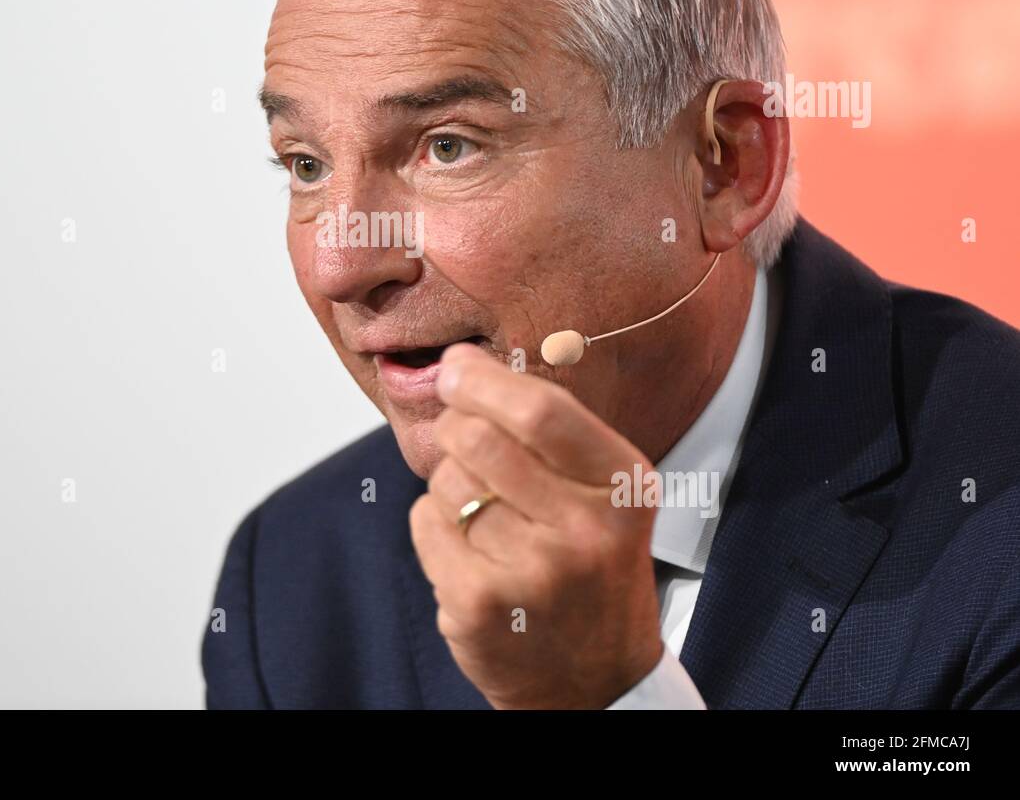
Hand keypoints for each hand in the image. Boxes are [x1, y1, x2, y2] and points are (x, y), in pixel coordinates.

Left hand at [408, 340, 663, 708]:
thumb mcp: (603, 495)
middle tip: (461, 441)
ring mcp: (532, 574)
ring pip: (446, 480)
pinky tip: (469, 554)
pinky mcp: (480, 606)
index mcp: (623, 488)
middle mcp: (587, 531)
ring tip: (486, 520)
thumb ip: (549, 429)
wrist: (595, 683)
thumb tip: (463, 363)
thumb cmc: (589, 569)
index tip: (454, 368)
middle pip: (478, 438)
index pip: (542, 411)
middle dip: (454, 427)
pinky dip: (433, 527)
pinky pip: (425, 524)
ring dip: (450, 487)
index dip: (484, 380)